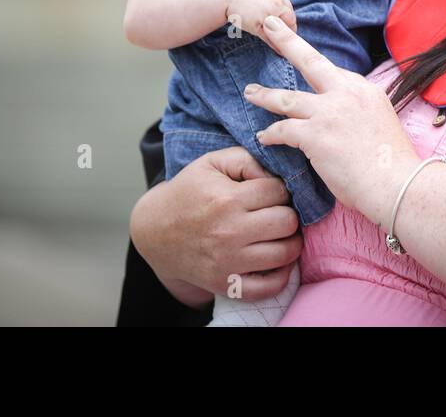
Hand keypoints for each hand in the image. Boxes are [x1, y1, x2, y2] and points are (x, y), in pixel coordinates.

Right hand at [129, 146, 302, 302]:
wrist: (155, 231)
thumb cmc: (189, 192)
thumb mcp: (213, 163)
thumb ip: (248, 159)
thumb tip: (278, 174)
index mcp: (227, 200)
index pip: (279, 191)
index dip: (281, 188)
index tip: (271, 193)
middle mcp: (229, 232)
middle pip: (288, 222)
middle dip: (288, 214)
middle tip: (277, 213)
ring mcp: (228, 262)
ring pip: (286, 253)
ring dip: (290, 242)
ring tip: (279, 234)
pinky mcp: (226, 285)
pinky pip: (270, 287)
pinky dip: (282, 275)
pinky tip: (276, 260)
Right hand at [223, 0, 296, 46]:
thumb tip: (280, 8)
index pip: (289, 10)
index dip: (289, 21)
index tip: (289, 28)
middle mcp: (275, 3)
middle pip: (289, 20)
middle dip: (288, 30)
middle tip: (288, 39)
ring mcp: (267, 14)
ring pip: (280, 31)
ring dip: (284, 41)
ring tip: (287, 49)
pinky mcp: (258, 25)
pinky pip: (270, 38)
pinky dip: (276, 46)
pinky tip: (280, 52)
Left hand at [245, 15, 420, 225]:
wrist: (398, 183)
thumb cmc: (394, 164)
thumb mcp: (383, 124)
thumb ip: (362, 114)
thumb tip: (348, 122)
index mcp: (365, 90)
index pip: (334, 73)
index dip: (316, 69)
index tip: (305, 62)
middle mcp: (347, 94)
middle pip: (310, 61)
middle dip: (287, 41)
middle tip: (270, 25)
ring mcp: (329, 112)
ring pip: (287, 97)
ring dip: (265, 95)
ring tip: (250, 93)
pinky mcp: (315, 134)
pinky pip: (283, 129)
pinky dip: (270, 134)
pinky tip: (263, 137)